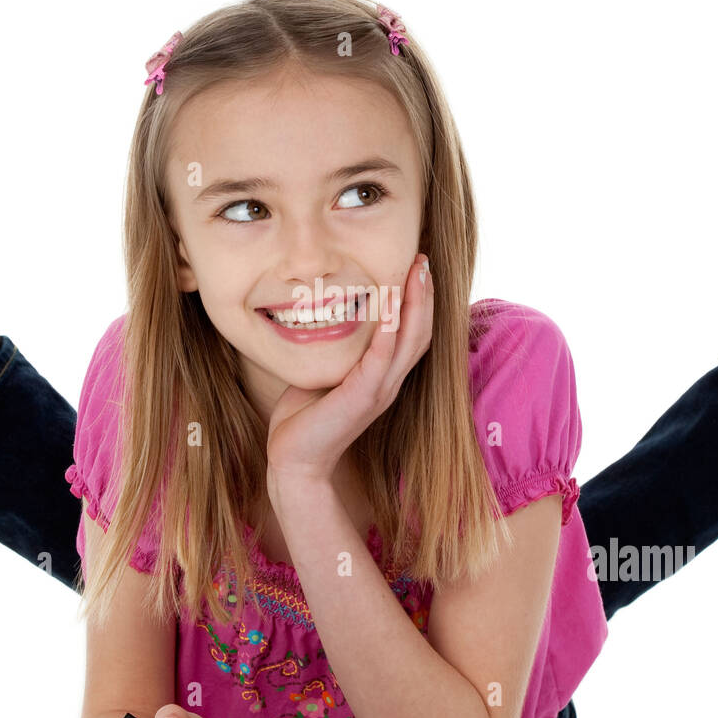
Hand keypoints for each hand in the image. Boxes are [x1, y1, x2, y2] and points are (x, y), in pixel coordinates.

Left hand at [266, 254, 432, 493]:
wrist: (294, 459)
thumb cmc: (305, 416)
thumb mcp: (327, 372)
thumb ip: (338, 348)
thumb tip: (328, 312)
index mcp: (383, 376)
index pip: (412, 333)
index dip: (419, 300)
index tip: (417, 266)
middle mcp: (388, 382)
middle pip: (421, 332)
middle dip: (424, 293)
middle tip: (424, 258)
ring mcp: (379, 390)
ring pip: (410, 341)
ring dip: (415, 304)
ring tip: (417, 272)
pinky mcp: (362, 398)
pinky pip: (381, 358)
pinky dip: (390, 330)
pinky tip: (392, 305)